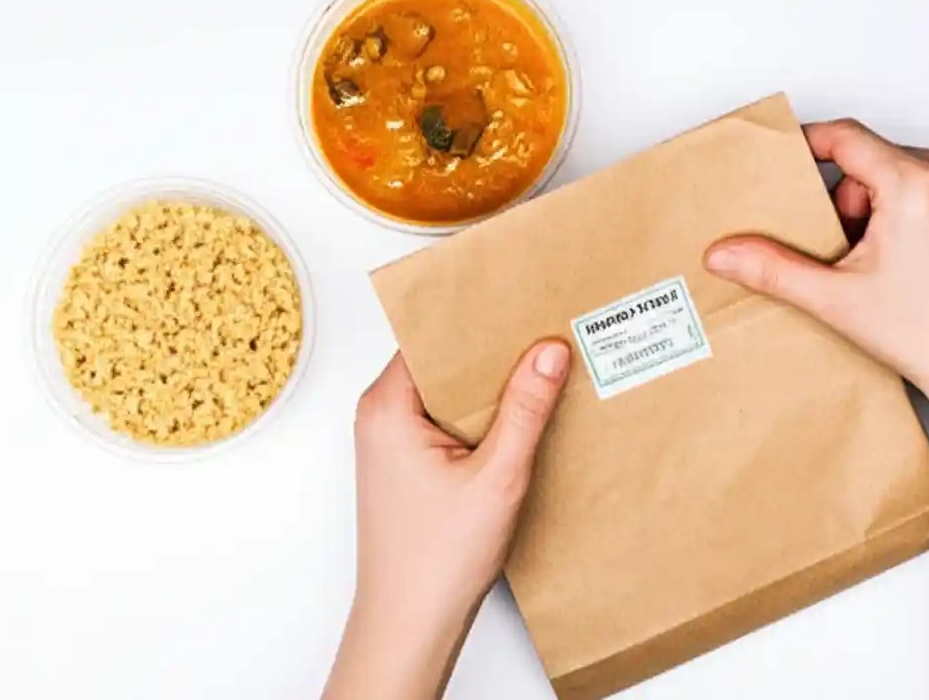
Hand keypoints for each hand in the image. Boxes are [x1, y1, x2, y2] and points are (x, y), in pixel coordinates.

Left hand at [324, 342, 570, 699]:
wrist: (410, 623)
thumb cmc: (435, 561)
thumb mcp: (497, 476)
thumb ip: (525, 409)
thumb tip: (548, 352)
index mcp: (387, 407)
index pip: (435, 336)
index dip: (481, 320)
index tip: (523, 305)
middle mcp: (381, 417)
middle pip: (444, 361)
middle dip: (495, 354)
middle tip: (546, 337)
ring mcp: (392, 441)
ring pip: (451, 393)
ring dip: (493, 390)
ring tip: (542, 378)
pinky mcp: (408, 464)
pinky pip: (449, 421)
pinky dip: (484, 420)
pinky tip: (521, 423)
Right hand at [705, 121, 928, 697]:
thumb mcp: (837, 306)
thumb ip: (773, 271)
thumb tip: (718, 255)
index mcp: (919, 184)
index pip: (846, 137)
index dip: (802, 151)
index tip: (774, 169)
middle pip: (876, 161)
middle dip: (838, 199)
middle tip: (815, 246)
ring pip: (909, 180)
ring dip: (874, 213)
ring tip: (855, 268)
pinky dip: (910, 223)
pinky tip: (894, 276)